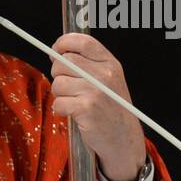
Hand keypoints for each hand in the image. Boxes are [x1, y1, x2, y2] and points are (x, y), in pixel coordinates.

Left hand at [49, 33, 146, 180]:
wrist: (124, 139)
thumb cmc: (112, 109)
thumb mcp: (110, 80)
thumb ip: (89, 64)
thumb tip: (57, 54)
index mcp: (110, 64)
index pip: (83, 41)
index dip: (64, 43)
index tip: (56, 50)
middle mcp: (104, 74)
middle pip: (63, 62)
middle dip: (58, 74)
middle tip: (68, 87)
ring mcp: (96, 91)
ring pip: (58, 83)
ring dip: (60, 95)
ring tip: (74, 102)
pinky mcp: (86, 109)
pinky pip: (58, 103)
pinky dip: (61, 110)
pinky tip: (74, 113)